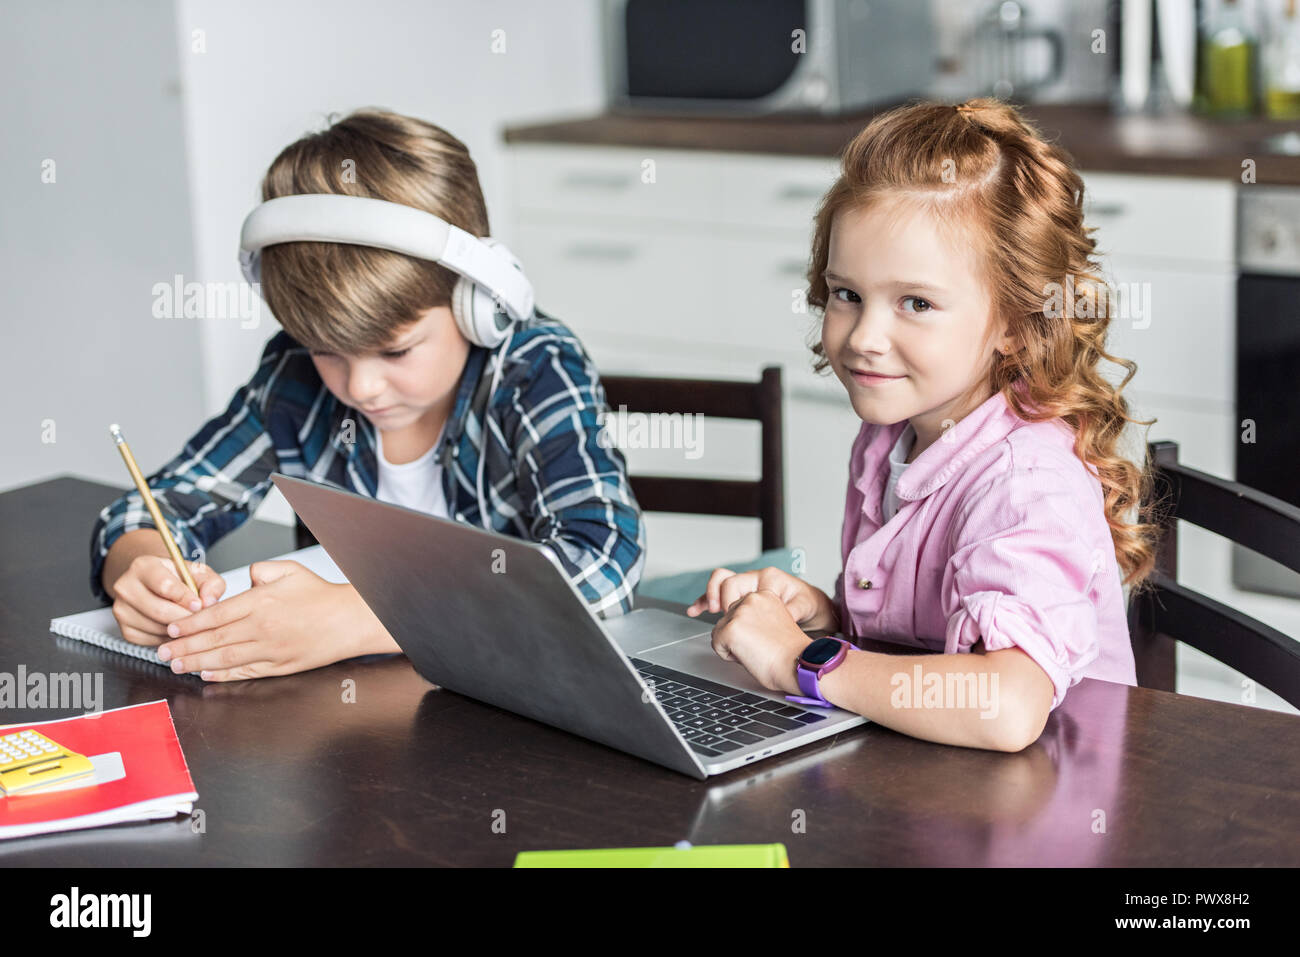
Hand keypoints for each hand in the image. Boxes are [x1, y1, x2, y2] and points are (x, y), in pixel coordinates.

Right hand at [109, 555, 226, 646]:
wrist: (157, 584)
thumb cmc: (178, 578)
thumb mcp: (199, 573)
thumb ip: (210, 583)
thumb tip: (209, 601)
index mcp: (143, 566)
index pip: (164, 586)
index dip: (185, 598)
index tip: (199, 605)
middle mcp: (126, 587)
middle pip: (159, 610)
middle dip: (185, 618)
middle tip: (200, 619)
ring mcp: (122, 610)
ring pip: (156, 628)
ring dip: (179, 630)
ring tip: (192, 623)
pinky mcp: (125, 630)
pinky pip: (151, 641)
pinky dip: (169, 639)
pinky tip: (177, 629)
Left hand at [156, 560, 369, 679]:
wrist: (349, 620)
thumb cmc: (321, 595)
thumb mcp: (289, 570)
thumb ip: (260, 570)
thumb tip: (242, 577)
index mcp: (261, 602)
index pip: (216, 615)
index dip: (190, 623)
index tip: (173, 628)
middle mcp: (262, 628)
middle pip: (213, 639)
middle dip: (184, 646)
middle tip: (162, 651)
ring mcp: (270, 650)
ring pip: (224, 658)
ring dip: (196, 662)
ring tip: (176, 664)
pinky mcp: (279, 666)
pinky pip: (245, 671)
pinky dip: (223, 675)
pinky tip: (206, 674)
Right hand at [686, 566, 837, 631]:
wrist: (812, 608)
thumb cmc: (808, 604)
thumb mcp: (805, 606)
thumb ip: (792, 610)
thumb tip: (783, 616)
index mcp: (767, 578)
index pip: (738, 582)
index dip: (730, 601)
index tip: (732, 618)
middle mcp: (754, 580)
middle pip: (725, 579)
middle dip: (716, 596)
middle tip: (718, 613)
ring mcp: (748, 588)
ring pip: (719, 586)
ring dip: (707, 598)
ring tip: (697, 610)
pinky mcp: (743, 598)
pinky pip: (721, 597)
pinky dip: (707, 602)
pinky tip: (696, 610)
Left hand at [710, 590, 811, 695]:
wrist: (799, 664)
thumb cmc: (792, 653)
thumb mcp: (774, 622)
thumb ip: (756, 617)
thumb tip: (740, 626)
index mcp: (764, 595)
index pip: (739, 609)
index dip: (748, 629)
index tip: (761, 637)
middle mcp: (751, 599)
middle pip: (727, 619)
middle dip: (737, 636)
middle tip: (760, 646)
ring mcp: (739, 613)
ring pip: (720, 631)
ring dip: (733, 646)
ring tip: (756, 650)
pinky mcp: (730, 628)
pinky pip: (716, 644)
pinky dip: (729, 656)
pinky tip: (749, 655)